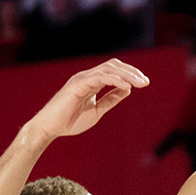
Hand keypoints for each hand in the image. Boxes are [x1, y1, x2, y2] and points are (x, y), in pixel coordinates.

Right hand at [26, 58, 149, 140]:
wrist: (49, 128)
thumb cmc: (70, 121)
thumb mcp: (97, 110)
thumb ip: (111, 99)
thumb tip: (127, 89)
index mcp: (91, 82)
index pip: (114, 70)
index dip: (130, 74)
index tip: (144, 83)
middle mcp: (86, 77)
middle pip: (113, 66)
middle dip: (131, 72)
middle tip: (146, 82)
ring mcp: (81, 79)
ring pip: (108, 69)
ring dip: (126, 74)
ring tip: (140, 83)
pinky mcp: (77, 85)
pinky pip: (99, 78)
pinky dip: (115, 80)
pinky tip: (127, 86)